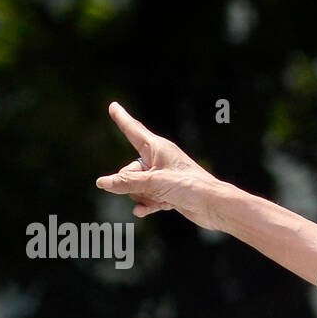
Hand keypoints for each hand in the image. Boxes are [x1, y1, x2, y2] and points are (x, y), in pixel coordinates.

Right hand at [95, 102, 223, 229]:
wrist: (214, 206)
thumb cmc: (190, 187)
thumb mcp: (155, 183)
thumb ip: (127, 183)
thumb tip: (102, 182)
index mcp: (158, 147)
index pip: (133, 130)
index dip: (122, 118)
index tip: (113, 106)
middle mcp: (159, 159)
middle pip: (129, 170)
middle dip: (133, 184)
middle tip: (154, 190)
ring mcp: (163, 177)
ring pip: (137, 186)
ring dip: (143, 196)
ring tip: (163, 199)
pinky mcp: (168, 192)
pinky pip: (147, 198)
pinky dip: (147, 205)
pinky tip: (143, 211)